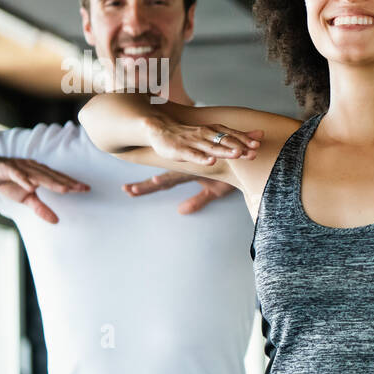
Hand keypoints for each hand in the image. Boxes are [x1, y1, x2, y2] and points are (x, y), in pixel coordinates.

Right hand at [0, 151, 89, 224]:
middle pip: (53, 176)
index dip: (72, 184)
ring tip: (65, 189)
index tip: (87, 189)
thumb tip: (56, 221)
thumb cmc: (7, 181)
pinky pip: (16, 173)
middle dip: (68, 182)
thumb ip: (40, 208)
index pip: (59, 179)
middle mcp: (33, 168)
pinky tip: (31, 185)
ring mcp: (20, 167)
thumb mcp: (25, 198)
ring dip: (51, 182)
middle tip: (83, 189)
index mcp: (39, 173)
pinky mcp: (6, 168)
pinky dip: (23, 179)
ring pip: (38, 175)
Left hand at [122, 171, 237, 213]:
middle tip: (125, 191)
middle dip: (143, 186)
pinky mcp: (202, 171)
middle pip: (162, 181)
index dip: (147, 186)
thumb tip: (181, 211)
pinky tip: (157, 179)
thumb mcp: (213, 191)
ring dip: (150, 185)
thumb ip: (196, 201)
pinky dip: (169, 178)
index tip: (129, 190)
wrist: (248, 162)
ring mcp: (193, 171)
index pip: (164, 183)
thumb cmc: (231, 174)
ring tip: (133, 189)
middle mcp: (187, 171)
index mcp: (187, 175)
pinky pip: (183, 176)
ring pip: (167, 179)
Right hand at [143, 116, 262, 166]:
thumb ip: (236, 136)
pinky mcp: (181, 150)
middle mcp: (206, 135)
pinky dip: (202, 158)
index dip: (245, 139)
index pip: (232, 135)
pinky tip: (211, 161)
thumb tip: (261, 134)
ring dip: (225, 150)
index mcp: (214, 130)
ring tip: (238, 153)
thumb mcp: (215, 133)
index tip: (259, 144)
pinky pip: (193, 155)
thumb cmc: (191, 135)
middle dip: (240, 145)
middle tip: (254, 151)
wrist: (161, 129)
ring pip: (212, 147)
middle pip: (225, 140)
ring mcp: (194, 142)